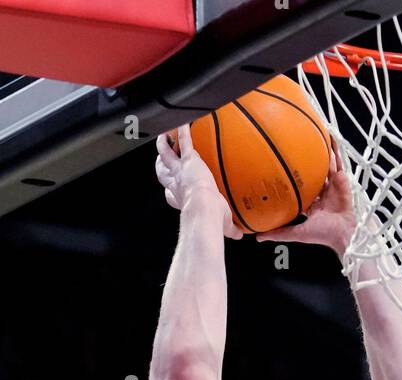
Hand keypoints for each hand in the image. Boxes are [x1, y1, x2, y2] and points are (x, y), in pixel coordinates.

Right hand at [155, 125, 241, 240]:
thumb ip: (231, 229)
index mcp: (181, 199)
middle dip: (161, 162)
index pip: (170, 194)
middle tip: (162, 153)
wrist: (204, 208)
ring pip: (166, 153)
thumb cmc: (210, 218)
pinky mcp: (188, 160)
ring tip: (165, 134)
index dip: (169, 192)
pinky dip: (183, 131)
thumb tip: (240, 235)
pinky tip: (183, 122)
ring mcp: (179, 170)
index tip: (170, 192)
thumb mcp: (222, 225)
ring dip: (165, 144)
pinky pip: (184, 141)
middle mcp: (176, 184)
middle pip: (162, 170)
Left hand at [255, 143, 355, 255]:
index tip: (286, 171)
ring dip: (322, 151)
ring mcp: (333, 186)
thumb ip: (279, 233)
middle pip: (315, 174)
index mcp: (314, 205)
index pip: (304, 189)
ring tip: (316, 134)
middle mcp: (324, 193)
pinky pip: (338, 162)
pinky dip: (335, 150)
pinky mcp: (342, 180)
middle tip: (298, 148)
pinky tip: (330, 138)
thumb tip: (258, 237)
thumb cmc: (324, 234)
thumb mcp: (297, 233)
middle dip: (309, 163)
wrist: (343, 233)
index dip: (296, 180)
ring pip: (326, 165)